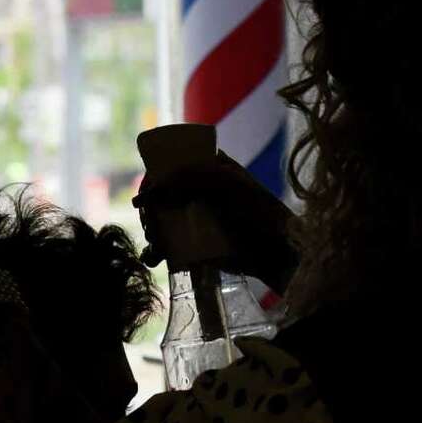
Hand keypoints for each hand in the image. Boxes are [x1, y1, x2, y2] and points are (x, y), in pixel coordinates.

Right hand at [134, 151, 297, 287]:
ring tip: (156, 243)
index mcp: (208, 168)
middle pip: (161, 195)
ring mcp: (197, 218)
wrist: (277, 252)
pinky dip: (157, 250)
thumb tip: (150, 190)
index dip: (153, 179)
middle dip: (150, 210)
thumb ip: (189, 178)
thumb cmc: (259, 212)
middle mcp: (199, 191)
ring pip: (161, 221)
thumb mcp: (226, 185)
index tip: (145, 197)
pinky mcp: (196, 244)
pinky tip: (156, 256)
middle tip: (151, 225)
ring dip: (151, 231)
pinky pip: (169, 244)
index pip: (170, 166)